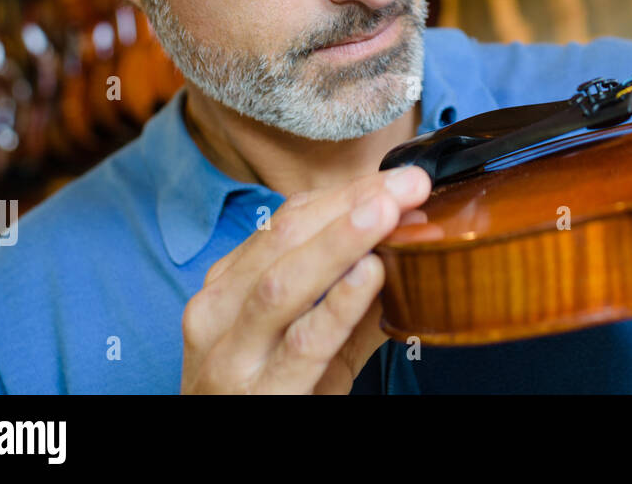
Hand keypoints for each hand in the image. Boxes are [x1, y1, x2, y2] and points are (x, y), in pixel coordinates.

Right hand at [180, 165, 430, 393]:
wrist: (226, 454)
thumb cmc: (269, 391)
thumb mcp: (308, 339)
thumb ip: (354, 296)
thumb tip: (411, 242)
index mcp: (229, 285)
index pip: (287, 221)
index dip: (347, 193)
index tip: (400, 177)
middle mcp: (220, 311)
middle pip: (284, 240)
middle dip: (350, 204)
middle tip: (407, 184)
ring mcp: (233, 354)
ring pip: (282, 284)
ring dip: (339, 243)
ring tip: (386, 214)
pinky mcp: (259, 394)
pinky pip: (301, 345)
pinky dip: (336, 307)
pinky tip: (368, 277)